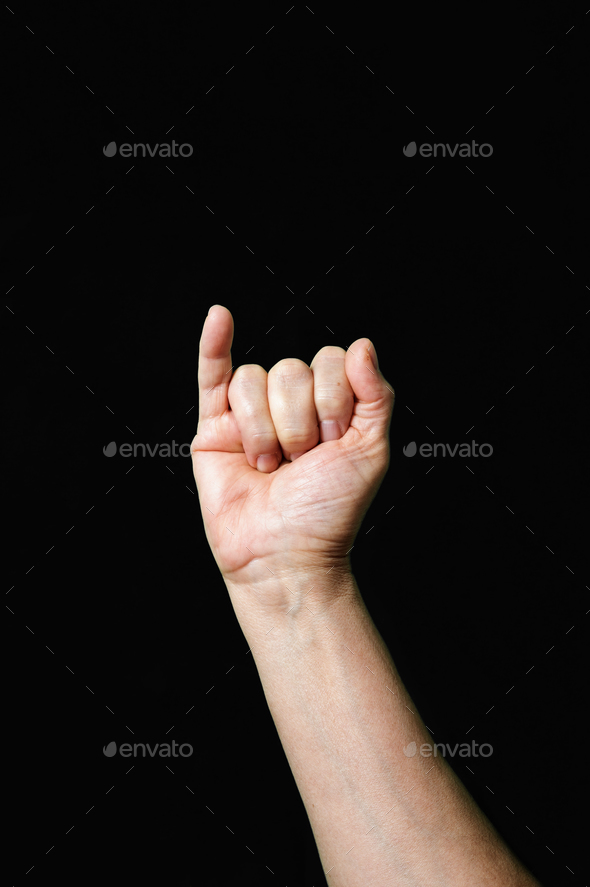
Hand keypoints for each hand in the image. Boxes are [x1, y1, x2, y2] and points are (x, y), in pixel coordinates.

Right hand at [190, 305, 394, 601]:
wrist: (285, 556)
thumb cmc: (328, 512)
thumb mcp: (370, 451)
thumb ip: (375, 395)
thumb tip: (363, 344)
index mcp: (329, 407)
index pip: (330, 362)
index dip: (333, 400)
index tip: (333, 444)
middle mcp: (290, 406)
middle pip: (289, 371)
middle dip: (299, 421)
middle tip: (300, 461)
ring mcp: (250, 415)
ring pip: (253, 380)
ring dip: (265, 428)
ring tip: (269, 465)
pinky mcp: (214, 429)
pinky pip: (211, 375)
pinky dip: (213, 344)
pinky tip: (220, 318)